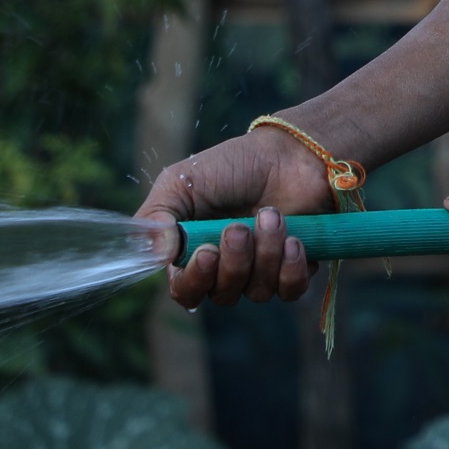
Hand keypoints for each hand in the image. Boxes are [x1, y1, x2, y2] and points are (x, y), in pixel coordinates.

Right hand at [145, 124, 337, 309]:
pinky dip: (292, 268)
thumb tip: (154, 252)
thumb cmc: (231, 166)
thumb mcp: (181, 182)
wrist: (286, 153)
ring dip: (266, 253)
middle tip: (240, 226)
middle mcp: (225, 269)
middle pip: (223, 295)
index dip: (195, 280)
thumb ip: (156, 216)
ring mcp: (261, 271)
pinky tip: (293, 240)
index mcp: (192, 252)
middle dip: (235, 261)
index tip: (207, 253)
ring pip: (258, 292)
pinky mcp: (294, 269)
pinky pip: (291, 290)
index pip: (186, 290)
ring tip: (271, 215)